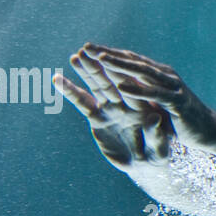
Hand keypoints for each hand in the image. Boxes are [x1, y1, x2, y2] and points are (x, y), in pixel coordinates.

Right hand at [54, 44, 208, 212]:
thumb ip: (156, 135)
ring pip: (97, 87)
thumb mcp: (158, 150)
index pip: (131, 88)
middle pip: (111, 82)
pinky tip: (57, 79)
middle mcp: (125, 105)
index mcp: (142, 108)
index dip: (120, 74)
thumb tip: (155, 118)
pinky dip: (70, 91)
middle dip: (100, 66)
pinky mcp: (98, 118)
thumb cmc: (155, 159)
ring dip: (87, 72)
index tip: (109, 61)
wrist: (143, 166)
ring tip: (75, 56)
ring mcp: (111, 109)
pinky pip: (82, 103)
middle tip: (88, 49)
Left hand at [84, 43, 215, 148]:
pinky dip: (138, 90)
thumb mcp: (158, 103)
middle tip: (86, 47)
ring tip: (100, 60)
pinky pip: (155, 94)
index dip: (109, 54)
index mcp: (158, 76)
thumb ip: (143, 92)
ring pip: (143, 72)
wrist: (210, 131)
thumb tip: (122, 84)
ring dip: (121, 65)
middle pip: (132, 61)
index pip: (130, 60)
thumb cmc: (182, 118)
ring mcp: (172, 88)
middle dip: (109, 54)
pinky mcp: (178, 103)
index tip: (87, 49)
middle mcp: (165, 76)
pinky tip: (121, 86)